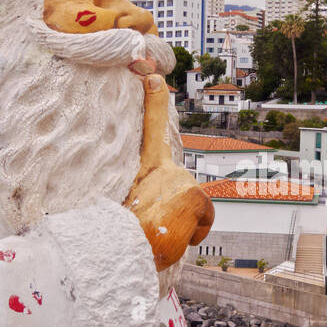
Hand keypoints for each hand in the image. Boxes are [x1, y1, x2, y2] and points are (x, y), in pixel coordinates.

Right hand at [126, 72, 213, 270]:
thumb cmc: (122, 240)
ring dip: (182, 224)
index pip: (148, 127)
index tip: (152, 74)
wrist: (120, 252)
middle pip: (183, 190)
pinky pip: (206, 219)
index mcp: (140, 168)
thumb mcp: (126, 216)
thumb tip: (142, 200)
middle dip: (174, 210)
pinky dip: (196, 232)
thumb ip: (141, 202)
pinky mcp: (195, 193)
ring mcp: (178, 178)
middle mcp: (159, 168)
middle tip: (152, 224)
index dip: (151, 100)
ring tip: (159, 232)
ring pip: (194, 206)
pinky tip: (176, 235)